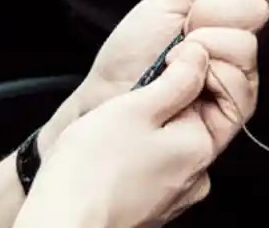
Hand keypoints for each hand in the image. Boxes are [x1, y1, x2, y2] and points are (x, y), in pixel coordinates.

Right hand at [16, 43, 216, 227]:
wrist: (63, 224)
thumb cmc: (91, 171)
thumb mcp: (135, 106)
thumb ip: (176, 80)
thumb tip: (199, 57)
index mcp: (200, 146)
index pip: (205, 94)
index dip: (177, 75)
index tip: (150, 74)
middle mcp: (195, 176)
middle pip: (186, 121)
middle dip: (158, 107)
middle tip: (123, 105)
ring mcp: (172, 197)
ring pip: (166, 147)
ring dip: (144, 134)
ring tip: (110, 134)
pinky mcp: (150, 210)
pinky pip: (150, 171)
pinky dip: (133, 160)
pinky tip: (109, 159)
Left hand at [40, 0, 268, 155]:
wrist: (109, 94)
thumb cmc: (130, 53)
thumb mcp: (164, 1)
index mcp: (222, 16)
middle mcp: (235, 45)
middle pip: (257, 10)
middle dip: (212, 14)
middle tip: (184, 29)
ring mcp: (238, 77)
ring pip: (246, 44)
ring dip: (202, 47)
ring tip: (178, 59)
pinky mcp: (235, 108)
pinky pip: (239, 80)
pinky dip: (206, 75)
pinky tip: (187, 81)